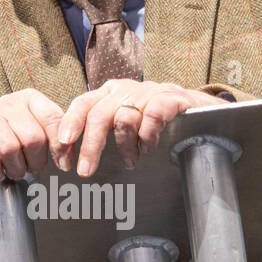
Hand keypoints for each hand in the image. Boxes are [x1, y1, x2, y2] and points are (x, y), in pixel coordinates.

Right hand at [0, 88, 65, 180]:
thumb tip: (67, 160)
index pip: (53, 118)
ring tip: (13, 172)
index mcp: (29, 99)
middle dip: (34, 162)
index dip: (60, 146)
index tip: (63, 165)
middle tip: (30, 170)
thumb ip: (56, 139)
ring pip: (8, 147)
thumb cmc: (9, 138)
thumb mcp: (35, 132)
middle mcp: (7, 102)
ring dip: (14, 168)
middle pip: (32, 137)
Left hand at [55, 80, 227, 175]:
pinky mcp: (171, 97)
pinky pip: (152, 114)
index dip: (69, 127)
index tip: (61, 153)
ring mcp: (147, 91)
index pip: (81, 105)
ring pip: (123, 117)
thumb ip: (100, 132)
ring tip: (130, 161)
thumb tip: (68, 158)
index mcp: (108, 93)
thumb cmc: (154, 122)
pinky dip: (147, 135)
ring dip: (123, 145)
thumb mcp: (123, 124)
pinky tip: (148, 148)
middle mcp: (124, 89)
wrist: (201, 112)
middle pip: (97, 114)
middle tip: (84, 171)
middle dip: (89, 146)